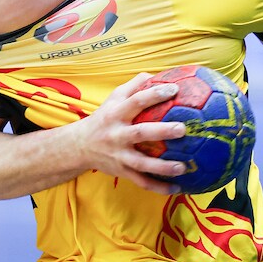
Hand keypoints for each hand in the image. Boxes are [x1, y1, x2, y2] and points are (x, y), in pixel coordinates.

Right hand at [70, 72, 188, 194]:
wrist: (79, 146)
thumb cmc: (103, 118)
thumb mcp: (113, 98)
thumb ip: (134, 86)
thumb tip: (156, 74)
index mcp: (116, 114)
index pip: (136, 101)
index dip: (154, 94)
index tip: (174, 89)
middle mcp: (117, 135)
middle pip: (140, 133)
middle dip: (161, 132)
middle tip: (182, 129)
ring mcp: (119, 155)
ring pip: (142, 163)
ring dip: (162, 166)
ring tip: (183, 166)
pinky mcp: (122, 172)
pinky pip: (142, 182)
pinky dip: (159, 186)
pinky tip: (177, 187)